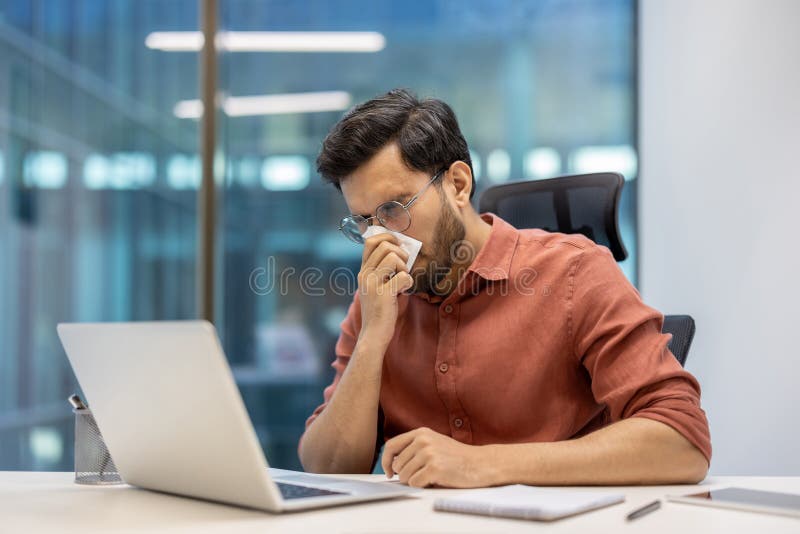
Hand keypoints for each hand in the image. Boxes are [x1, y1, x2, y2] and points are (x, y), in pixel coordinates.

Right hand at [357, 233, 412, 345]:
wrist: (373, 334)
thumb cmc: (379, 310)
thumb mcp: (375, 286)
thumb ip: (382, 270)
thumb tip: (400, 252)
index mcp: (363, 271)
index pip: (371, 241)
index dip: (388, 237)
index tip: (399, 246)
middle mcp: (365, 274)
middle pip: (384, 245)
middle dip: (401, 253)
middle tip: (404, 268)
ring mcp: (372, 283)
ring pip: (394, 257)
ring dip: (404, 267)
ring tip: (402, 280)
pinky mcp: (383, 294)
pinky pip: (404, 276)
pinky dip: (409, 282)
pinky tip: (404, 291)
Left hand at [381, 427, 497, 487]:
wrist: (480, 463)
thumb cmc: (457, 456)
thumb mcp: (434, 442)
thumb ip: (414, 447)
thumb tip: (391, 463)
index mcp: (421, 432)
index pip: (392, 445)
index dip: (386, 461)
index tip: (388, 471)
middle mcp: (423, 440)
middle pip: (397, 464)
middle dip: (404, 475)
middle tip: (419, 477)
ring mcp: (429, 454)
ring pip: (404, 475)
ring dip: (414, 481)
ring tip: (430, 477)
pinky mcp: (434, 468)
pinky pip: (415, 483)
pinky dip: (422, 486)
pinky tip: (435, 480)